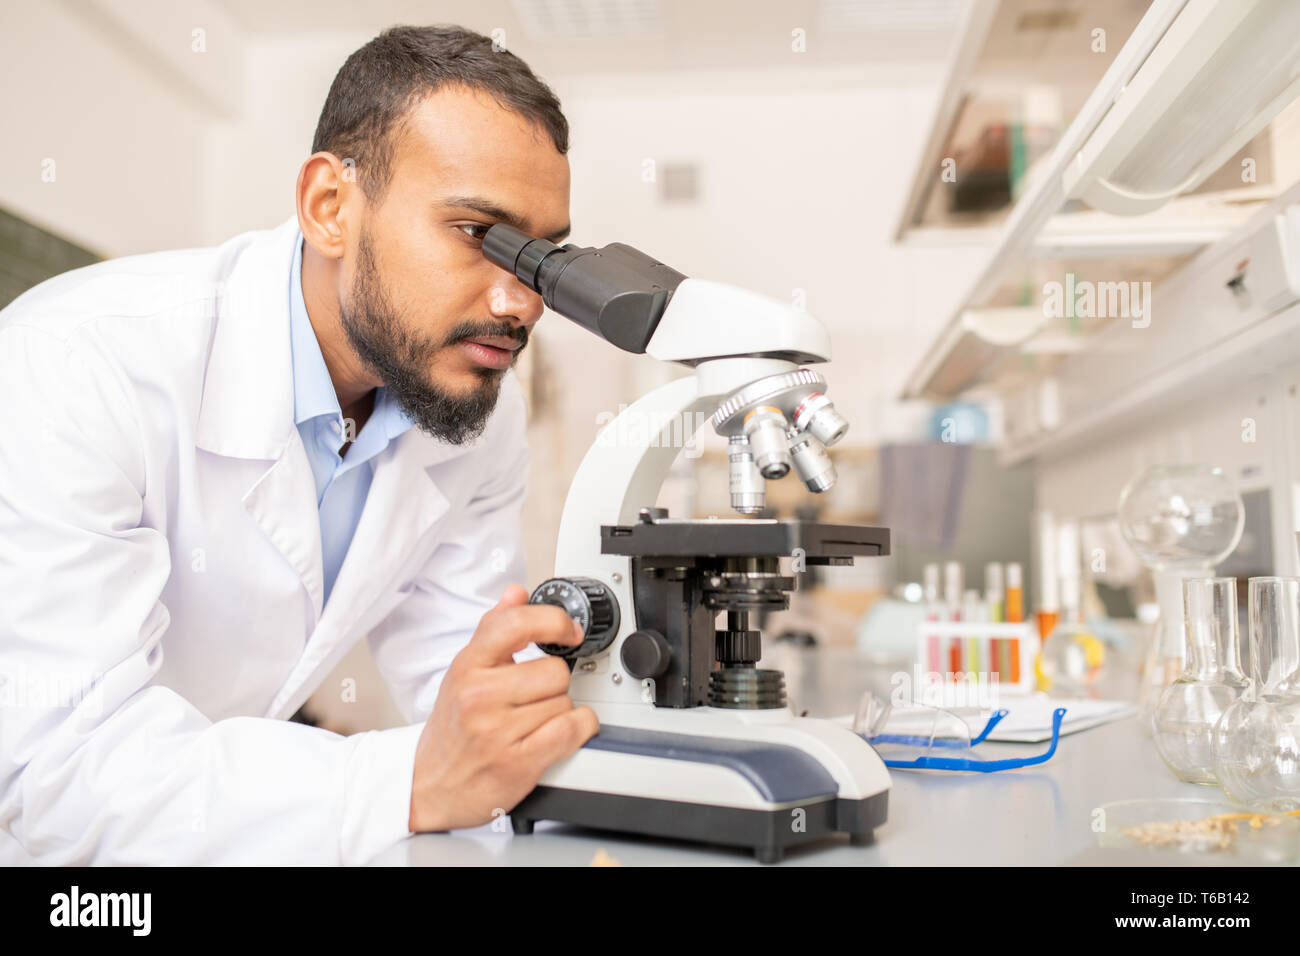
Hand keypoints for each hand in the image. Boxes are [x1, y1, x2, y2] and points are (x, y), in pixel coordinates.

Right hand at [408, 584, 598, 831]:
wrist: (430, 784)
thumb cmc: (453, 727)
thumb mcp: (465, 671)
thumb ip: (494, 629)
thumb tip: (515, 593)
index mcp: (468, 665)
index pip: (516, 624)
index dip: (554, 622)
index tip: (569, 630)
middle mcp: (480, 695)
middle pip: (554, 670)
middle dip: (554, 683)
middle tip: (536, 695)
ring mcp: (497, 731)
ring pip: (564, 702)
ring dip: (560, 711)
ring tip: (535, 719)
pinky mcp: (517, 762)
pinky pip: (570, 730)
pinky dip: (578, 729)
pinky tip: (562, 730)